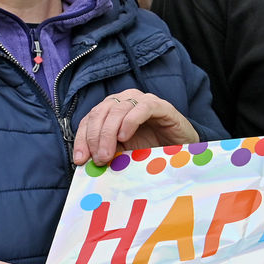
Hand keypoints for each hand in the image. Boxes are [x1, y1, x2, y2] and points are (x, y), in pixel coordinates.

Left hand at [73, 89, 199, 166]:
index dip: (82, 139)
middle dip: (95, 138)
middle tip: (98, 160)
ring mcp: (142, 101)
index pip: (89, 119)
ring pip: (117, 109)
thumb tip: (85, 163)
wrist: (181, 151)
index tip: (81, 160)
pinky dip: (130, 121)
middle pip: (100, 113)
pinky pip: (141, 108)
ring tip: (108, 154)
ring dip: (108, 133)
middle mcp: (124, 100)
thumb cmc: (151, 150)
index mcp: (111, 110)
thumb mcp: (123, 153)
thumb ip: (106, 152)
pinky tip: (125, 136)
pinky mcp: (160, 106)